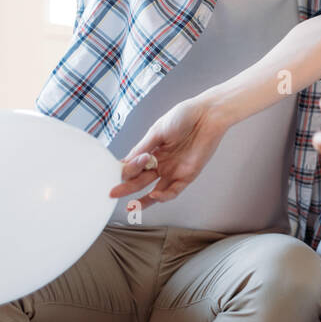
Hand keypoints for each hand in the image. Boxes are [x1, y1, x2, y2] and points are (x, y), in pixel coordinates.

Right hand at [108, 94, 226, 205]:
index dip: (124, 172)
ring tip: (132, 206)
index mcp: (151, 151)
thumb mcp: (157, 131)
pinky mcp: (188, 175)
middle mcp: (161, 163)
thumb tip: (125, 162)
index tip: (113, 176)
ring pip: (156, 191)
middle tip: (113, 193)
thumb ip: (142, 148)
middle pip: (141, 181)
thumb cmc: (184, 116)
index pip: (133, 167)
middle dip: (127, 188)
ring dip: (144, 200)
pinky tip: (154, 195)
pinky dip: (165, 195)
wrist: (207, 115)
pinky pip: (175, 190)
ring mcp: (173, 170)